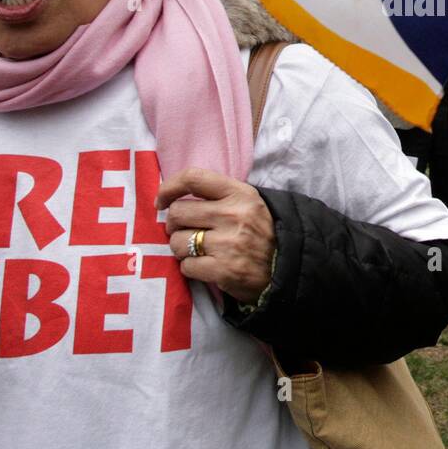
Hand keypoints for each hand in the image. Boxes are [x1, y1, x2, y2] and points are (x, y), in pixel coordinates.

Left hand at [159, 169, 275, 304]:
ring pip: (177, 242)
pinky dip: (190, 268)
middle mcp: (233, 215)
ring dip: (180, 248)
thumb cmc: (261, 233)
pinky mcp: (223, 271)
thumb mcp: (249, 204)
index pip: (194, 178)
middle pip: (178, 212)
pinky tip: (205, 267)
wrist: (286, 268)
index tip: (161, 201)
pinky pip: (186, 266)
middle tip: (183, 231)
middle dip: (173, 225)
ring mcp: (228, 244)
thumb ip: (218, 196)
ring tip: (196, 251)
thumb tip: (174, 197)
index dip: (169, 187)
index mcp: (239, 194)